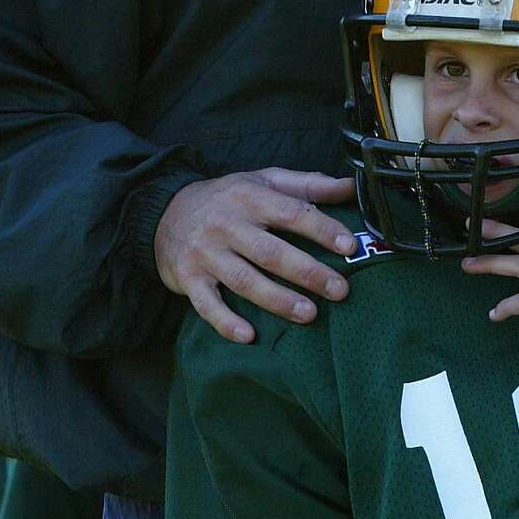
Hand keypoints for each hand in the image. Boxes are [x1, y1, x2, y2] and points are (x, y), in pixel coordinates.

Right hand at [154, 168, 356, 342]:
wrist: (164, 211)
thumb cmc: (228, 199)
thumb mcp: (265, 182)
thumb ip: (308, 186)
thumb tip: (353, 186)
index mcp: (249, 197)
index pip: (290, 212)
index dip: (321, 229)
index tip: (349, 246)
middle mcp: (226, 224)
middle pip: (270, 251)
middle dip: (307, 272)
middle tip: (340, 289)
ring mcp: (205, 253)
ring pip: (244, 279)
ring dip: (277, 299)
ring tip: (309, 314)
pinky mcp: (189, 278)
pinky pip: (206, 304)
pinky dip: (225, 321)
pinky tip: (248, 336)